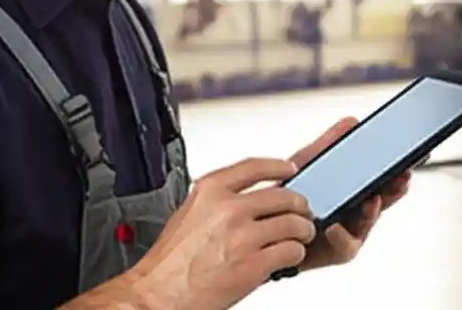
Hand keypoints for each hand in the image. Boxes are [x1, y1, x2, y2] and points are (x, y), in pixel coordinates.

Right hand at [125, 157, 315, 309]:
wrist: (159, 295)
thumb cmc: (170, 263)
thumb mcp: (189, 215)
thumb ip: (217, 203)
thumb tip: (247, 200)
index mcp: (210, 191)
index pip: (254, 167)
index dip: (278, 166)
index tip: (289, 169)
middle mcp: (228, 209)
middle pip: (282, 195)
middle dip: (298, 205)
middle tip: (301, 212)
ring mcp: (242, 236)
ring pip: (293, 223)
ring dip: (302, 230)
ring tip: (300, 236)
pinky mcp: (253, 264)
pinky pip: (290, 251)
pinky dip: (295, 254)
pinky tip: (289, 257)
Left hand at [289, 118, 412, 271]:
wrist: (265, 225)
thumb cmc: (289, 196)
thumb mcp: (309, 163)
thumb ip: (330, 144)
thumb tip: (352, 121)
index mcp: (356, 190)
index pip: (382, 179)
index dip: (397, 171)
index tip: (406, 159)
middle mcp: (358, 212)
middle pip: (384, 199)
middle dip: (395, 188)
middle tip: (402, 176)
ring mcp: (351, 232)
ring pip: (369, 222)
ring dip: (373, 210)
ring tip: (372, 199)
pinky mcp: (337, 251)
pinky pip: (345, 245)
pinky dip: (341, 235)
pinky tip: (334, 225)